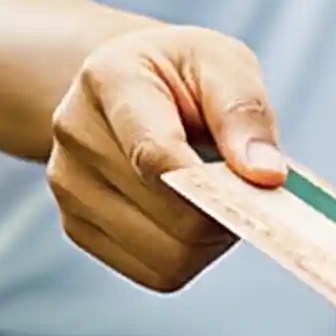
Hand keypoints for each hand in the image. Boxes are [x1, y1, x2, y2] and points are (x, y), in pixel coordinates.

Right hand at [46, 25, 286, 291]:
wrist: (127, 85)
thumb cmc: (183, 73)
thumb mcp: (222, 63)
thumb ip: (244, 111)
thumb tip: (266, 176)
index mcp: (110, 77)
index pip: (154, 152)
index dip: (213, 183)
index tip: (264, 183)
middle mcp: (76, 132)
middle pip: (170, 213)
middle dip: (225, 209)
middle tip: (248, 185)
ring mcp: (69, 185)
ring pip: (167, 255)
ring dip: (211, 238)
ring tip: (219, 196)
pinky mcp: (77, 226)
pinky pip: (156, 273)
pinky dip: (191, 256)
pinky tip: (193, 216)